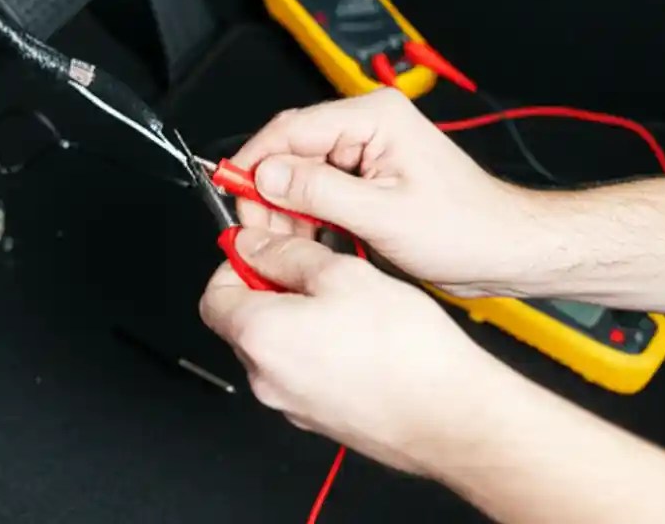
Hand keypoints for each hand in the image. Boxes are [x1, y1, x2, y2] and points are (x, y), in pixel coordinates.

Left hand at [199, 228, 506, 474]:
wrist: (450, 416)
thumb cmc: (405, 351)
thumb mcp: (342, 273)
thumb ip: (287, 254)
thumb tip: (255, 245)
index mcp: (259, 336)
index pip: (213, 294)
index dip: (235, 264)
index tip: (263, 249)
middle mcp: (266, 378)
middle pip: (244, 321)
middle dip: (270, 287)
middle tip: (311, 265)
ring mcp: (292, 405)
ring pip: (277, 347)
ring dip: (297, 317)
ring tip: (344, 298)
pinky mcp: (320, 419)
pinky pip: (303, 373)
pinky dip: (318, 348)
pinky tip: (358, 334)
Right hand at [232, 88, 553, 292]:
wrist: (503, 249)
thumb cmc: (466, 227)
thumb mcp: (383, 215)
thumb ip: (318, 192)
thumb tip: (267, 175)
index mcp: (375, 118)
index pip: (291, 128)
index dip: (255, 162)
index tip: (233, 194)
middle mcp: (369, 127)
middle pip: (291, 150)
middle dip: (269, 193)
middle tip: (256, 232)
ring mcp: (368, 153)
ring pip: (301, 174)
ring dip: (287, 211)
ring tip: (284, 246)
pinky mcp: (369, 180)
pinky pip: (320, 192)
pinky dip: (308, 219)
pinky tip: (308, 244)